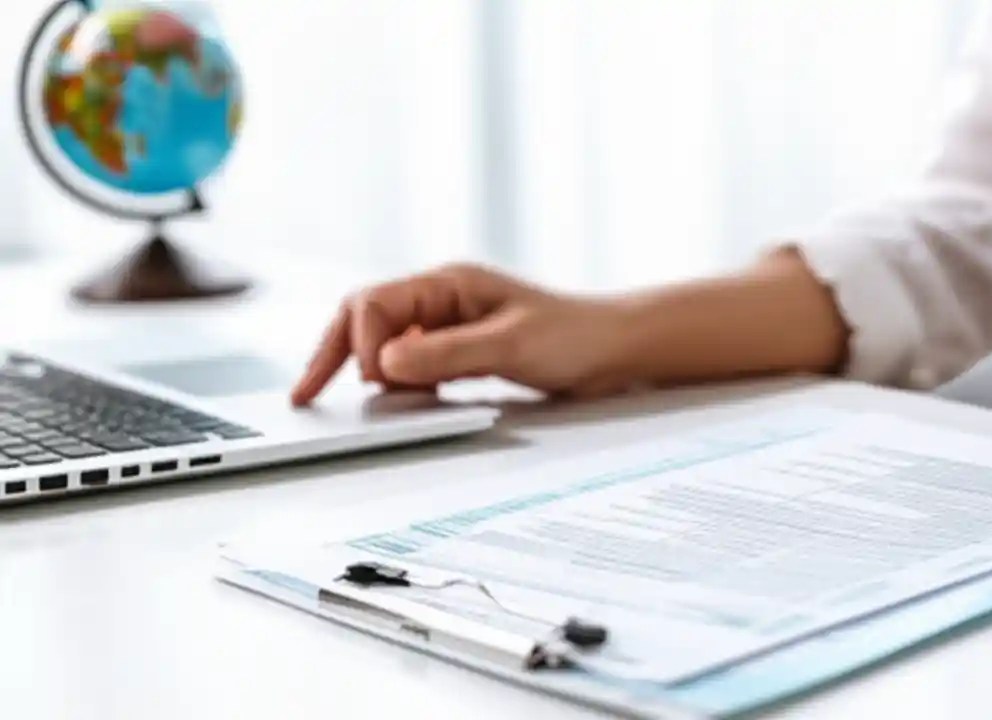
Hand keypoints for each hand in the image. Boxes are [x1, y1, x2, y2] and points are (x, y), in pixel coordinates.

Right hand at [290, 264, 632, 405]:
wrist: (615, 350)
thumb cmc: (574, 335)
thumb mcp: (508, 346)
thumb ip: (445, 354)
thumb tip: (382, 364)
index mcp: (447, 285)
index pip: (375, 304)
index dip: (362, 343)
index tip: (370, 379)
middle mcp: (441, 302)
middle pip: (364, 319)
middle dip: (332, 352)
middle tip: (303, 394)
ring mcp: (448, 328)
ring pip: (383, 344)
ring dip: (360, 368)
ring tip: (334, 399)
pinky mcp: (459, 354)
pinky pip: (410, 366)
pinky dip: (393, 384)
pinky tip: (387, 403)